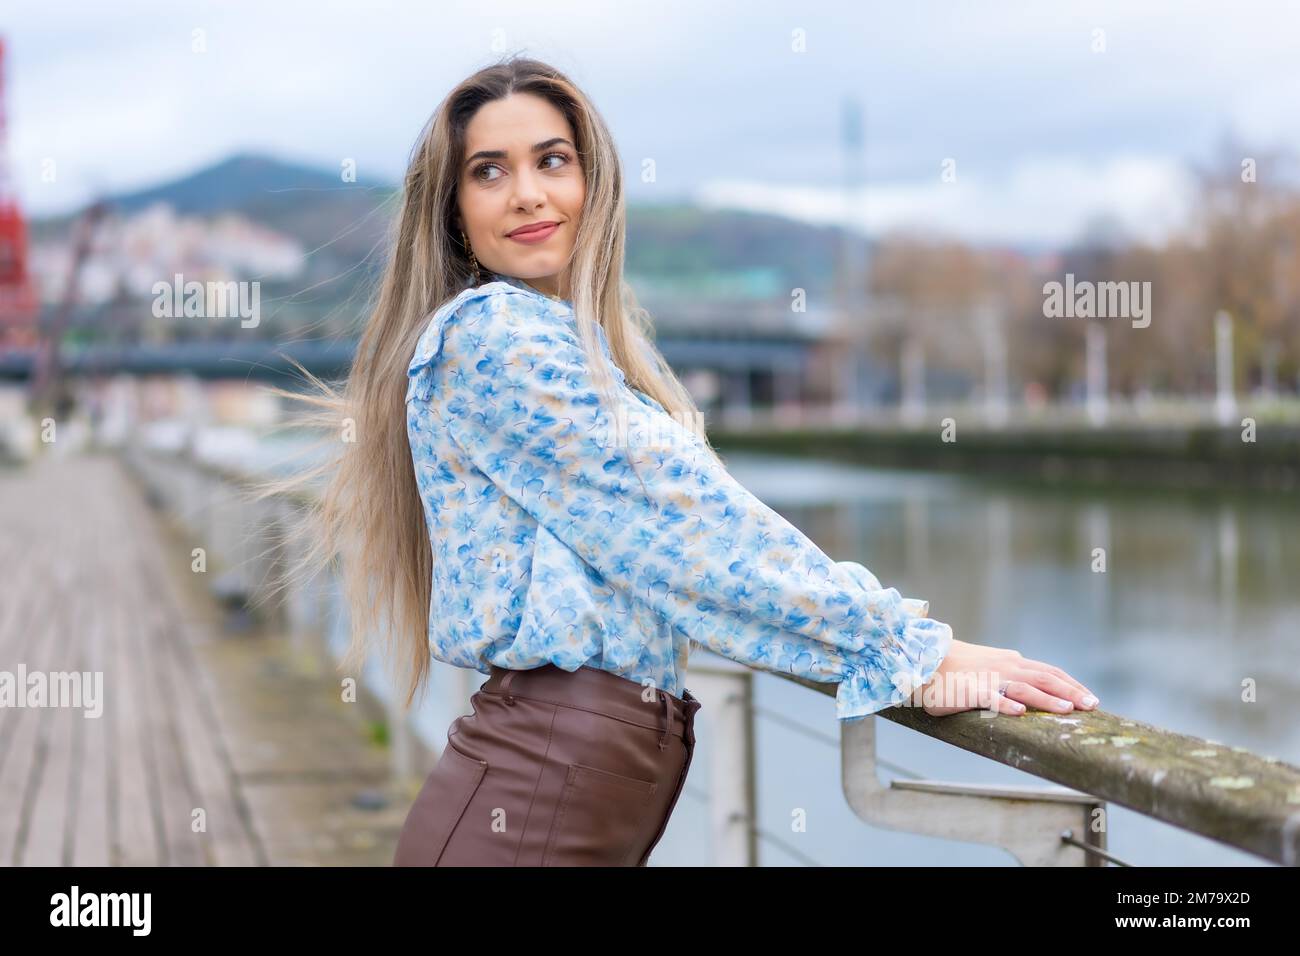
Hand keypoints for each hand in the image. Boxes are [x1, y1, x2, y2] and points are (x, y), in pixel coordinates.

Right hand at [910, 639, 1098, 717]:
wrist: (922, 660)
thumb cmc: (955, 667)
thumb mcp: (990, 665)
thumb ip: (1011, 673)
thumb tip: (1033, 684)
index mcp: (1012, 662)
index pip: (1049, 671)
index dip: (1071, 684)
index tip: (1090, 698)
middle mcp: (1006, 667)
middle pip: (1045, 677)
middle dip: (1071, 691)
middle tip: (1091, 706)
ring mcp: (989, 678)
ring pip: (1024, 687)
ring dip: (1047, 698)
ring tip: (1067, 710)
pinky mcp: (970, 690)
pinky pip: (990, 697)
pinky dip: (1006, 704)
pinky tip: (1019, 713)